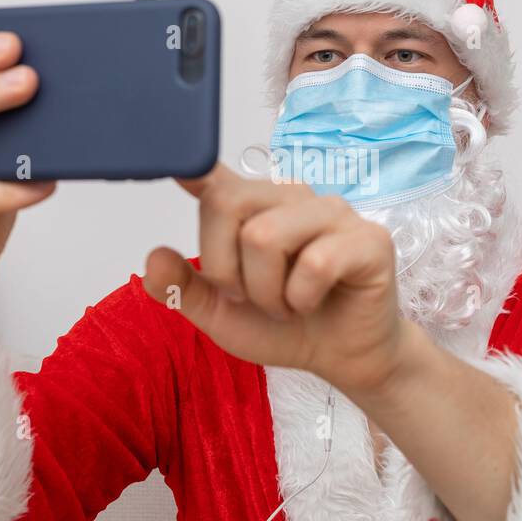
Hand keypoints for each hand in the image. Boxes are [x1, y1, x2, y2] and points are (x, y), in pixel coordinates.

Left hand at [140, 164, 417, 396]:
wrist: (340, 357)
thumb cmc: (284, 326)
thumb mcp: (220, 314)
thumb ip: (183, 287)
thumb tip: (153, 257)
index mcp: (254, 206)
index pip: (215, 176)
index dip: (191, 163)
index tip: (174, 163)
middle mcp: (291, 196)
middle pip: (227, 203)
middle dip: (225, 268)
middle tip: (252, 297)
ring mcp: (332, 212)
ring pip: (266, 236)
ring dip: (266, 292)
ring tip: (286, 305)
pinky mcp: (368, 239)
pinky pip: (315, 262)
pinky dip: (302, 298)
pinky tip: (314, 303)